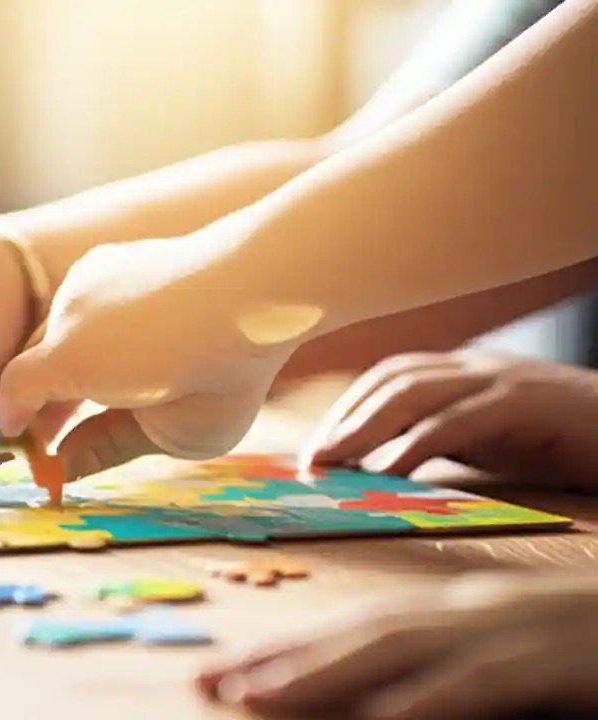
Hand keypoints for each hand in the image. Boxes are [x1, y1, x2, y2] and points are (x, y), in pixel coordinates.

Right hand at [0, 229, 300, 481]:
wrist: (261, 290)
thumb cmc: (219, 375)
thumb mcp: (166, 434)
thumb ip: (104, 447)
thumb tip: (62, 467)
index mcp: (71, 359)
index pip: (17, 390)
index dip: (13, 421)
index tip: (21, 449)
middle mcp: (67, 311)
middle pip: (31, 358)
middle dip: (35, 399)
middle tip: (46, 434)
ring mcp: (87, 278)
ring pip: (56, 327)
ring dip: (61, 362)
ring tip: (86, 394)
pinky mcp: (110, 258)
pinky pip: (83, 299)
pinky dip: (88, 328)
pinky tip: (120, 349)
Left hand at [196, 574, 597, 718]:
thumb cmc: (594, 639)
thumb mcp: (513, 649)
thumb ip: (449, 665)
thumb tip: (379, 694)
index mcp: (458, 611)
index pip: (353, 629)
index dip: (284, 651)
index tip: (222, 675)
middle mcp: (470, 612)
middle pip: (356, 636)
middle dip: (276, 662)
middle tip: (206, 682)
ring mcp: (511, 633)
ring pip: (401, 653)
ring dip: (323, 675)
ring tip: (257, 698)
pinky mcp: (553, 664)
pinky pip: (483, 684)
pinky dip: (430, 699)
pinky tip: (383, 719)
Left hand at [304, 351, 597, 488]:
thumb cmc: (563, 445)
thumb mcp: (490, 443)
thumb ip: (440, 444)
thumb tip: (377, 466)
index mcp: (465, 370)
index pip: (388, 378)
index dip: (346, 409)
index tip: (315, 448)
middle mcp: (477, 366)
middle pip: (391, 380)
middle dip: (343, 419)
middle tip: (312, 461)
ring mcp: (502, 380)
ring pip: (413, 393)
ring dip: (365, 428)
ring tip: (334, 463)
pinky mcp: (526, 405)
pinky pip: (457, 421)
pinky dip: (415, 445)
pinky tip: (390, 471)